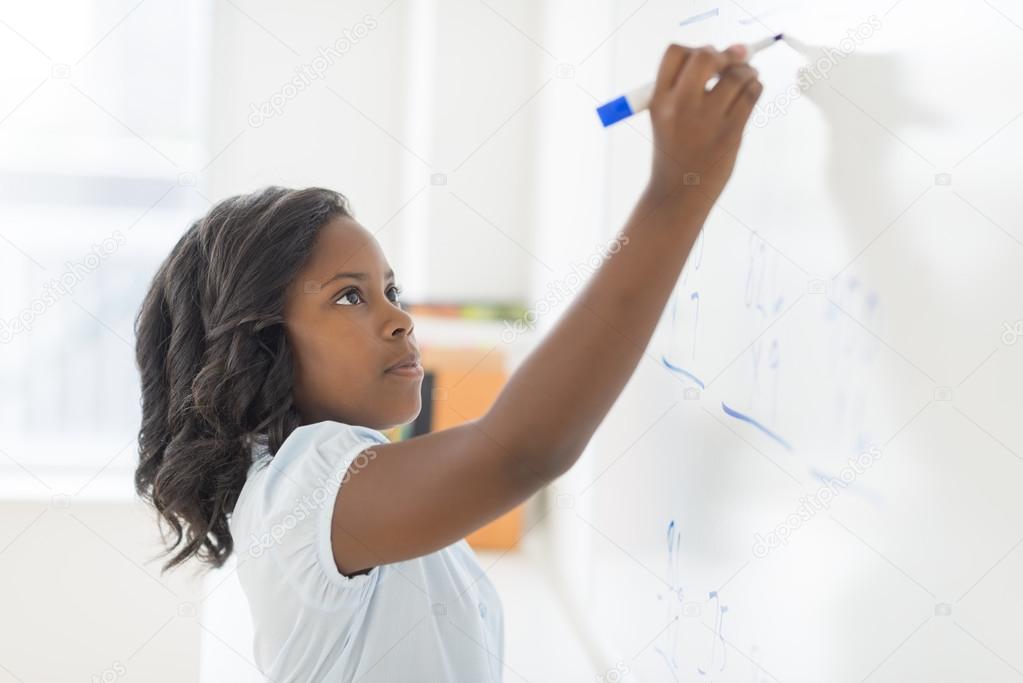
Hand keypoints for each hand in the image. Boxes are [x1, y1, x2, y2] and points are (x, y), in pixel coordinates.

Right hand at [644, 44, 763, 211]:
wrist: (678, 195)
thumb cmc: (676, 154)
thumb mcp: (666, 118)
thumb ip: (689, 87)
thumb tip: (735, 51)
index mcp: (659, 101)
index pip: (676, 53)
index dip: (695, 50)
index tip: (706, 61)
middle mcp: (681, 106)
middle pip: (706, 56)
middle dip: (724, 55)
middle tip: (732, 62)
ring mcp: (706, 120)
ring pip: (736, 74)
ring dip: (747, 70)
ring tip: (746, 77)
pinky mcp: (730, 133)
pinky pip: (751, 94)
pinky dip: (755, 87)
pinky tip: (750, 93)